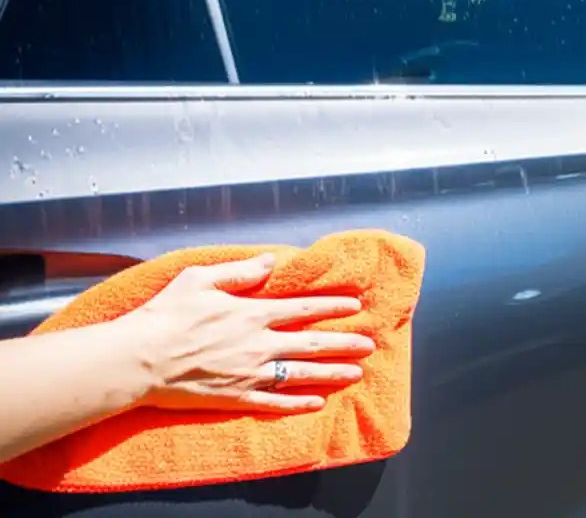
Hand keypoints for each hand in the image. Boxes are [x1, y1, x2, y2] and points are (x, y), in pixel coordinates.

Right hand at [116, 253, 373, 413]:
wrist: (137, 360)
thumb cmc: (164, 315)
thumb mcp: (200, 279)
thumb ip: (240, 271)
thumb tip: (271, 261)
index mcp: (252, 313)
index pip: (304, 307)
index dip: (332, 305)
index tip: (355, 305)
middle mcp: (258, 344)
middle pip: (312, 342)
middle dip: (345, 343)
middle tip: (369, 344)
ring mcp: (250, 374)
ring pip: (302, 373)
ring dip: (332, 373)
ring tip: (357, 373)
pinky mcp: (236, 397)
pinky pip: (275, 403)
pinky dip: (299, 404)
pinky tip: (318, 403)